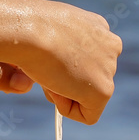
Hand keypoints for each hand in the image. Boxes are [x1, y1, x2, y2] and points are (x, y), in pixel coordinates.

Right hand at [14, 0, 120, 123]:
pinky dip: (67, 109)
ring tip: (47, 72)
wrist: (29, 30)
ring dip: (63, 90)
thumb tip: (57, 65)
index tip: (48, 59)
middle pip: (89, 76)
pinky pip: (88, 114)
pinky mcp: (104, 91)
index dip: (63, 64)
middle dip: (65, 78)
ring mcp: (109, 69)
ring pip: (88, 94)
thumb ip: (59, 44)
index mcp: (99, 27)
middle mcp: (111, 46)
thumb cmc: (27, 25)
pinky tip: (55, 89)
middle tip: (45, 67)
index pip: (87, 56)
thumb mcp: (47, 27)